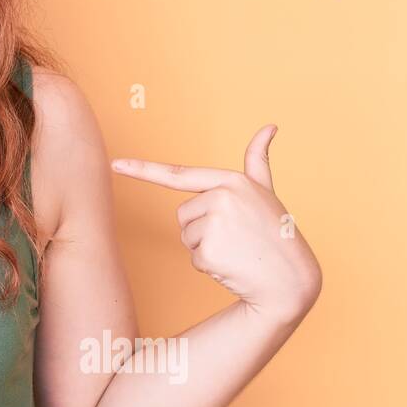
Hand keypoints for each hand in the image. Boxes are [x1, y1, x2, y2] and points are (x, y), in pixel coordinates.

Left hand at [110, 124, 321, 320]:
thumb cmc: (276, 234)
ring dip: (205, 247)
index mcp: (231, 181)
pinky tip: (233, 265)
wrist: (290, 280)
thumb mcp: (266, 193)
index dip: (143, 169)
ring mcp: (214, 225)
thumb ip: (259, 161)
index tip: (116, 164)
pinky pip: (192, 258)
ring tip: (236, 250)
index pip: (178, 174)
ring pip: (186, 236)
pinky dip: (209, 266)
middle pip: (182, 214)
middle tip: (234, 237)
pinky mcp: (208, 252)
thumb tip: (269, 126)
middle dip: (202, 227)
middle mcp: (221, 198)